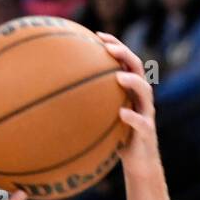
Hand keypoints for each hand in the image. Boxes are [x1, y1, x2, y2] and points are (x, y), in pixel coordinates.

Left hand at [95, 31, 159, 173]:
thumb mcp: (100, 119)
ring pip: (145, 92)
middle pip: (138, 68)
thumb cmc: (116, 139)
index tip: (98, 36)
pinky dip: (133, 117)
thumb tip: (52, 98)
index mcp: (130, 91)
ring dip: (133, 81)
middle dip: (125, 55)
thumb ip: (88, 106)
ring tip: (119, 76)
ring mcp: (146, 114)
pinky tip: (122, 113)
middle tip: (109, 49)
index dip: (115, 46)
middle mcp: (141, 98)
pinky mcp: (147, 133)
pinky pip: (142, 123)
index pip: (126, 61)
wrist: (138, 164)